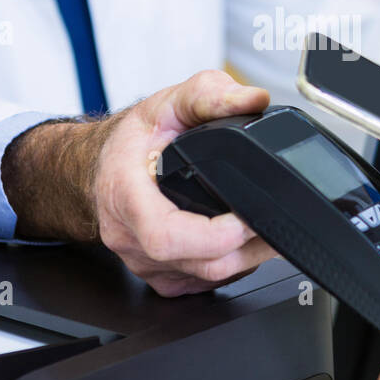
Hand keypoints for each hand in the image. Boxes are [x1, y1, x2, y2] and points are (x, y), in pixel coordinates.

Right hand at [2, 70, 276, 295]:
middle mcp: (131, 237)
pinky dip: (231, 267)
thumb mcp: (168, 103)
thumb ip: (210, 95)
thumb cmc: (132, 141)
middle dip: (246, 247)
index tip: (245, 218)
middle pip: (198, 264)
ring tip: (270, 229)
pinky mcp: (161, 277)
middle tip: (276, 220)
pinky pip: (203, 284)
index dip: (212, 235)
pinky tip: (242, 245)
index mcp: (127, 195)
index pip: (165, 235)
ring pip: (205, 278)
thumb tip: (254, 99)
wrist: (103, 168)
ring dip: (246, 259)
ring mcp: (145, 263)